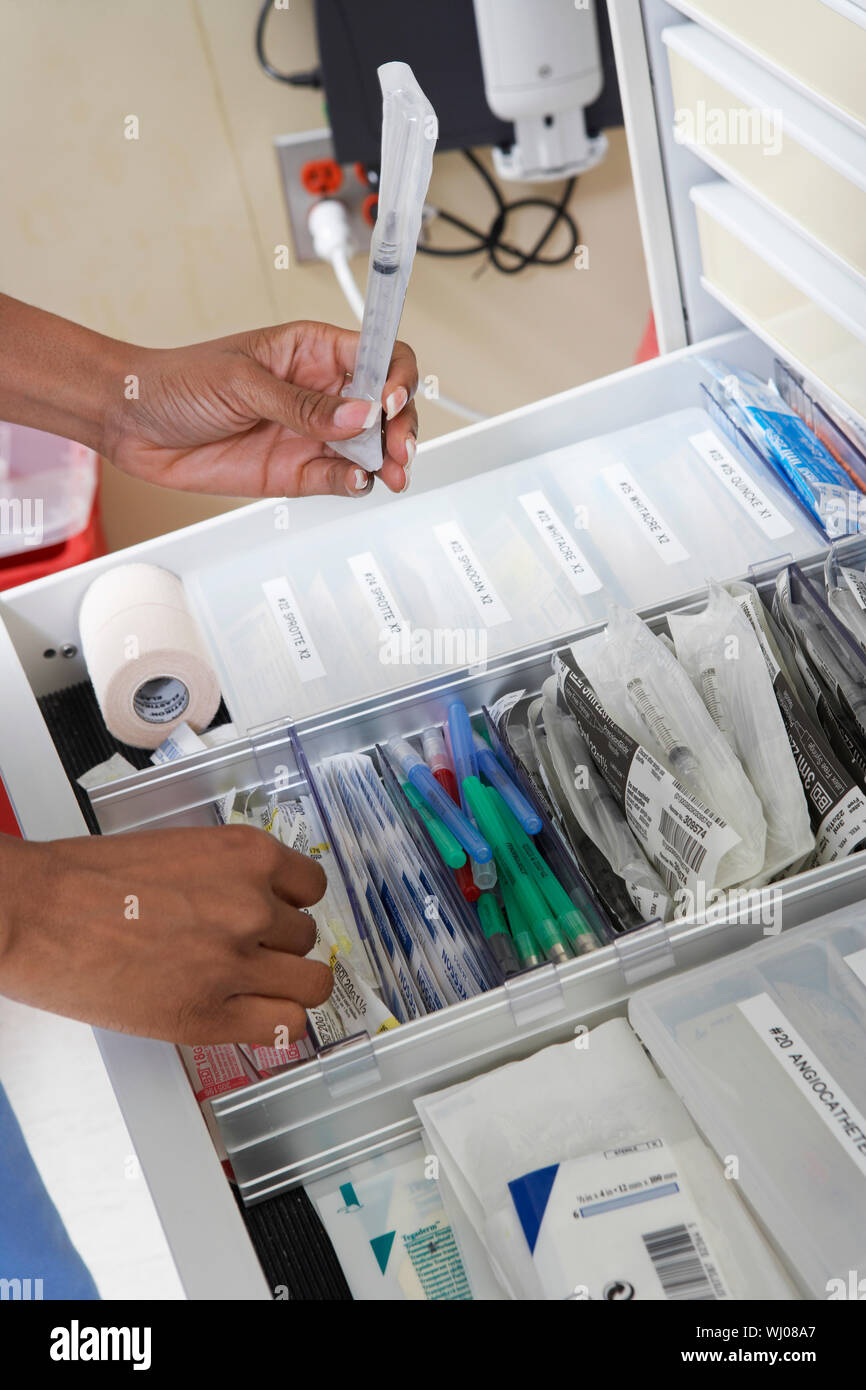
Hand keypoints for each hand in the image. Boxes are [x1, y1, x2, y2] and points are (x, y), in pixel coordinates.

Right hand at [0, 826, 332, 1044]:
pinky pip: (285, 1027)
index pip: (312, 888)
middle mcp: (253, 906)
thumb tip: (260, 900)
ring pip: (310, 984)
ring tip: (245, 985)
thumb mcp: (181, 851)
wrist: (38, 914)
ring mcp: (235, 962)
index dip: (291, 905)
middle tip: (240, 951)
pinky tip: (251, 1016)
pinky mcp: (209, 1015)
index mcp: (247, 855)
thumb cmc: (90, 879)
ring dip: (282, 985)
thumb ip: (230, 875)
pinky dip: (276, 1025)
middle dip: (278, 946)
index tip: (276, 915)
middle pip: (307, 937)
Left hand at [105, 319, 417, 497]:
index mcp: (312, 350)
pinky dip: (355, 483)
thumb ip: (303, 404)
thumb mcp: (242, 381)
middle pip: (386, 406)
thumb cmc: (177, 382)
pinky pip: (340, 479)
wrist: (132, 424)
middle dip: (401, 426)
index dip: (396, 375)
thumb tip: (358, 414)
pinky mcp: (297, 472)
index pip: (379, 354)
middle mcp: (320, 392)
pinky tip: (355, 480)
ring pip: (370, 448)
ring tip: (388, 472)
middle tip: (398, 448)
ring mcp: (311, 434)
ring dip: (387, 460)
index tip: (391, 399)